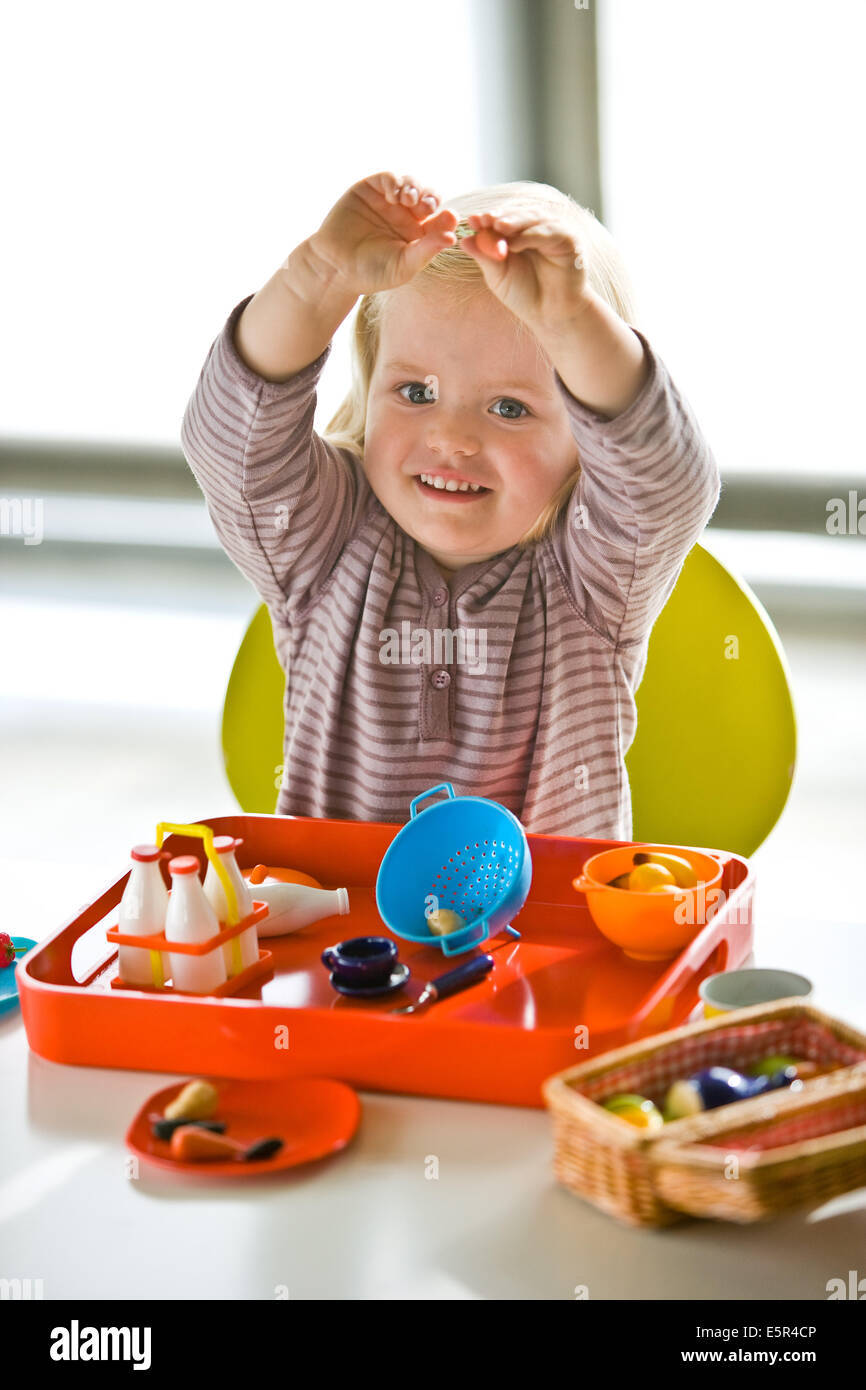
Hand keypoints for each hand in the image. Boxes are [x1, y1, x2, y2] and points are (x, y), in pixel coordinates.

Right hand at [305, 172, 458, 296]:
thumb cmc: (371, 273)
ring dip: (414, 188)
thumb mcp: (404, 265)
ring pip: (411, 184)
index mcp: (418, 235)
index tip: (450, 217)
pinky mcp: (370, 189)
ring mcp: (387, 201)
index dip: (447, 216)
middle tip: (427, 206)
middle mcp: (406, 215)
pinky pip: (388, 178)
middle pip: (428, 197)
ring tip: (408, 200)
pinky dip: (394, 182)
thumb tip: (452, 236)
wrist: (335, 267)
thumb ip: (427, 250)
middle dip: (431, 198)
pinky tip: (393, 195)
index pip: (439, 220)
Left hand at [458, 209, 593, 333]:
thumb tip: (463, 240)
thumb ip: (484, 256)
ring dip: (515, 221)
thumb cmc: (524, 295)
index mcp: (520, 232)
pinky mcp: (569, 240)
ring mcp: (555, 230)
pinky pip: (548, 232)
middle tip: (484, 218)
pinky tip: (515, 243)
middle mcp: (538, 227)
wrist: (550, 315)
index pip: (503, 217)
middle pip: (518, 213)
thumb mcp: (498, 275)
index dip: (489, 217)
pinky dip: (531, 235)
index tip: (472, 220)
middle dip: (501, 215)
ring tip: (498, 226)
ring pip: (533, 218)